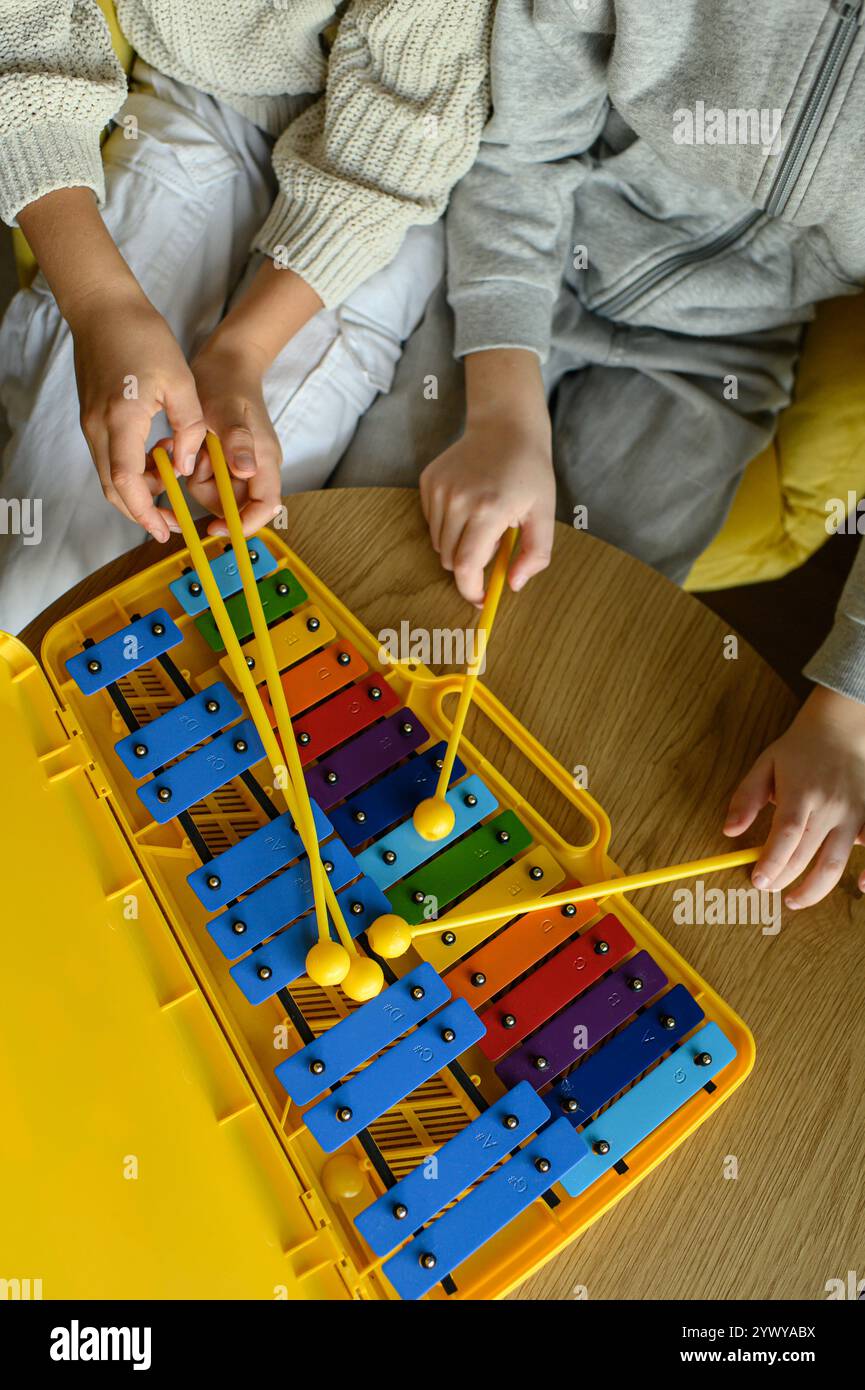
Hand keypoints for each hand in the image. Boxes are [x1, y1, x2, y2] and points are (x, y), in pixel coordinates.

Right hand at [18, 189, 205, 541]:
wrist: (104, 308)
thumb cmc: (143, 337)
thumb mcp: (181, 382)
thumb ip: (189, 429)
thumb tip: (184, 467)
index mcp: (122, 420)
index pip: (126, 482)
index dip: (145, 512)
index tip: (164, 529)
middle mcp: (99, 428)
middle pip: (113, 489)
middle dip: (141, 513)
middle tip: (170, 525)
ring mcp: (90, 424)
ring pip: (109, 476)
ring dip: (136, 494)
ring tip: (169, 497)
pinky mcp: (92, 418)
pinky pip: (108, 458)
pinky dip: (129, 473)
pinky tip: (155, 466)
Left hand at [187, 336, 282, 534]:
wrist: (226, 362)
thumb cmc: (228, 382)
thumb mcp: (227, 410)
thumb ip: (238, 441)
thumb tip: (248, 471)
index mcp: (264, 461)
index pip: (265, 508)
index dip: (242, 524)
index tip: (214, 527)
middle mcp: (257, 468)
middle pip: (236, 505)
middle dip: (211, 493)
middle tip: (200, 461)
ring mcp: (244, 466)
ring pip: (218, 494)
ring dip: (201, 479)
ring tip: (198, 446)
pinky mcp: (229, 461)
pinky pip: (211, 479)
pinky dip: (198, 469)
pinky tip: (196, 446)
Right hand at [420, 349, 555, 603]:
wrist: (505, 426)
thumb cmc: (530, 472)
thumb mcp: (544, 513)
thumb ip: (535, 554)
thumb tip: (513, 585)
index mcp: (489, 510)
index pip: (465, 567)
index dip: (470, 590)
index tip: (480, 598)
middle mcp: (458, 500)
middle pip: (449, 559)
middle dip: (468, 566)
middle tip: (492, 546)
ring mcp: (439, 489)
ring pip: (438, 543)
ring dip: (458, 545)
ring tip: (482, 523)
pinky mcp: (428, 482)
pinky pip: (432, 522)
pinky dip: (447, 526)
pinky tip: (467, 506)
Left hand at [724, 684, 864, 907]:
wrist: (841, 728)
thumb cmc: (799, 749)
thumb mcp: (764, 765)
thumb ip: (745, 798)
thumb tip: (729, 830)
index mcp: (800, 793)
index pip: (785, 836)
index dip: (771, 863)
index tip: (757, 881)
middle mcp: (829, 807)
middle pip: (805, 855)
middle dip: (783, 878)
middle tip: (767, 888)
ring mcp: (853, 814)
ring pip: (835, 863)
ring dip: (814, 890)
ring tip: (794, 899)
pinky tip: (858, 888)